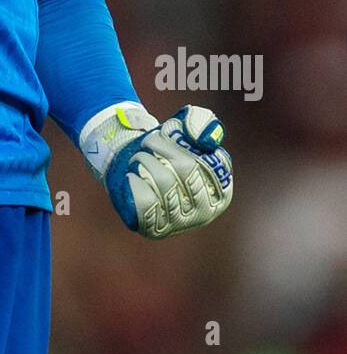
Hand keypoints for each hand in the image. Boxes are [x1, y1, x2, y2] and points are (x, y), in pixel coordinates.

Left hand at [80, 102, 232, 239]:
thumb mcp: (186, 128)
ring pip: (164, 181)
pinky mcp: (155, 229)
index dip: (181, 142)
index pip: (206, 160)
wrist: (134, 167)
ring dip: (145, 160)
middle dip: (161, 147)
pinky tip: (132, 176)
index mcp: (221, 190)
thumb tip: (207, 140)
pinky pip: (146, 201)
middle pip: (186, 167)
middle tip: (147, 142)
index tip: (167, 133)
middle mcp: (205, 211)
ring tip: (139, 157)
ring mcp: (180, 223)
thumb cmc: (166, 149)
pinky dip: (135, 181)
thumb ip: (203, 123)